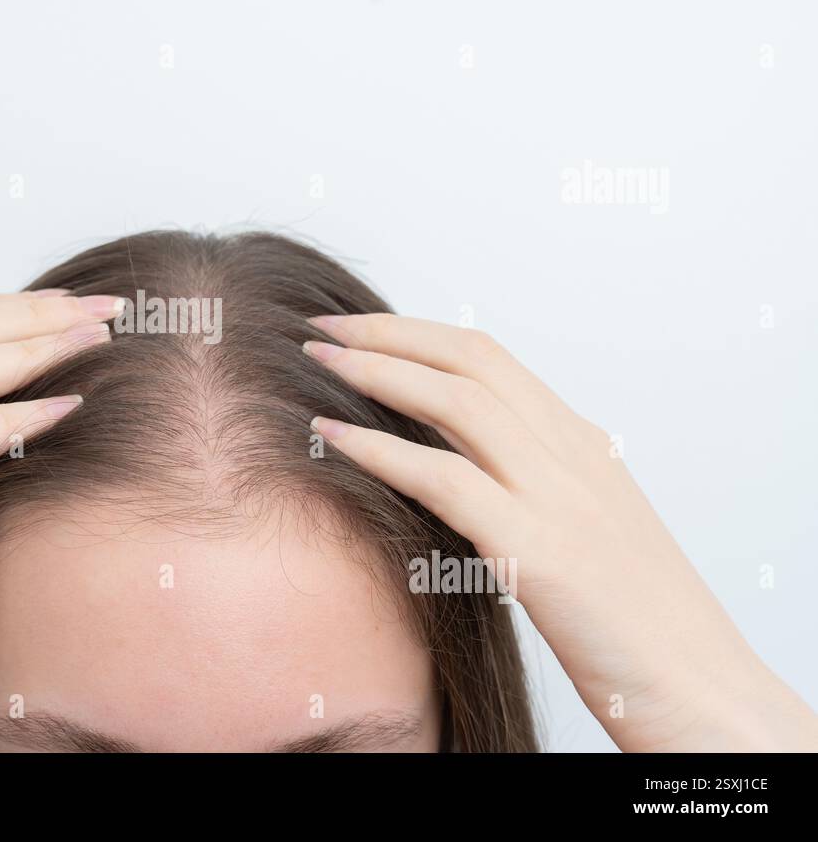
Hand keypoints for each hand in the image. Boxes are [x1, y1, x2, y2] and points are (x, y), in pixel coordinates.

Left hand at [304, 314, 817, 750]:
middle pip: (470, 360)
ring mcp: (560, 498)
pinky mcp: (542, 552)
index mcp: (581, 446)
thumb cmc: (633, 622)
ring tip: (315, 361)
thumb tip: (448, 460)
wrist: (701, 689)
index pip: (489, 359)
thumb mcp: (581, 529)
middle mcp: (572, 455)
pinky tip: (330, 435)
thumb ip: (526, 485)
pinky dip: (379, 449)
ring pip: (458, 403)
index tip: (358, 331)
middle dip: (389, 334)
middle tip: (322, 327)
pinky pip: (445, 479)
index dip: (416, 335)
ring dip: (378, 373)